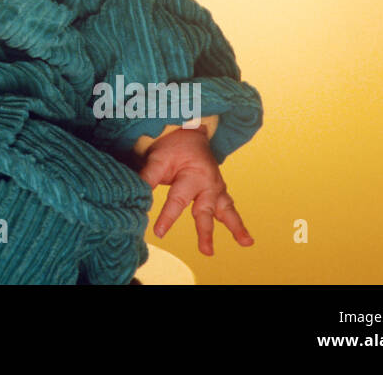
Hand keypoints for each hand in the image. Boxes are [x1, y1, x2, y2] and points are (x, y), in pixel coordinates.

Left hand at [137, 128, 252, 255]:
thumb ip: (148, 177)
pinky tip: (245, 240)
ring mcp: (217, 188)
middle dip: (205, 231)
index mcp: (192, 175)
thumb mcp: (158, 159)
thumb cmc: (172, 147)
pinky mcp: (220, 192)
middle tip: (206, 251)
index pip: (177, 200)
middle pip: (206, 210)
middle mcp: (208, 184)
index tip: (159, 232)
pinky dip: (238, 223)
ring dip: (235, 227)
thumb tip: (136, 195)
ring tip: (246, 243)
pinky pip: (230, 209)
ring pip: (227, 210)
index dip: (167, 217)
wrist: (189, 132)